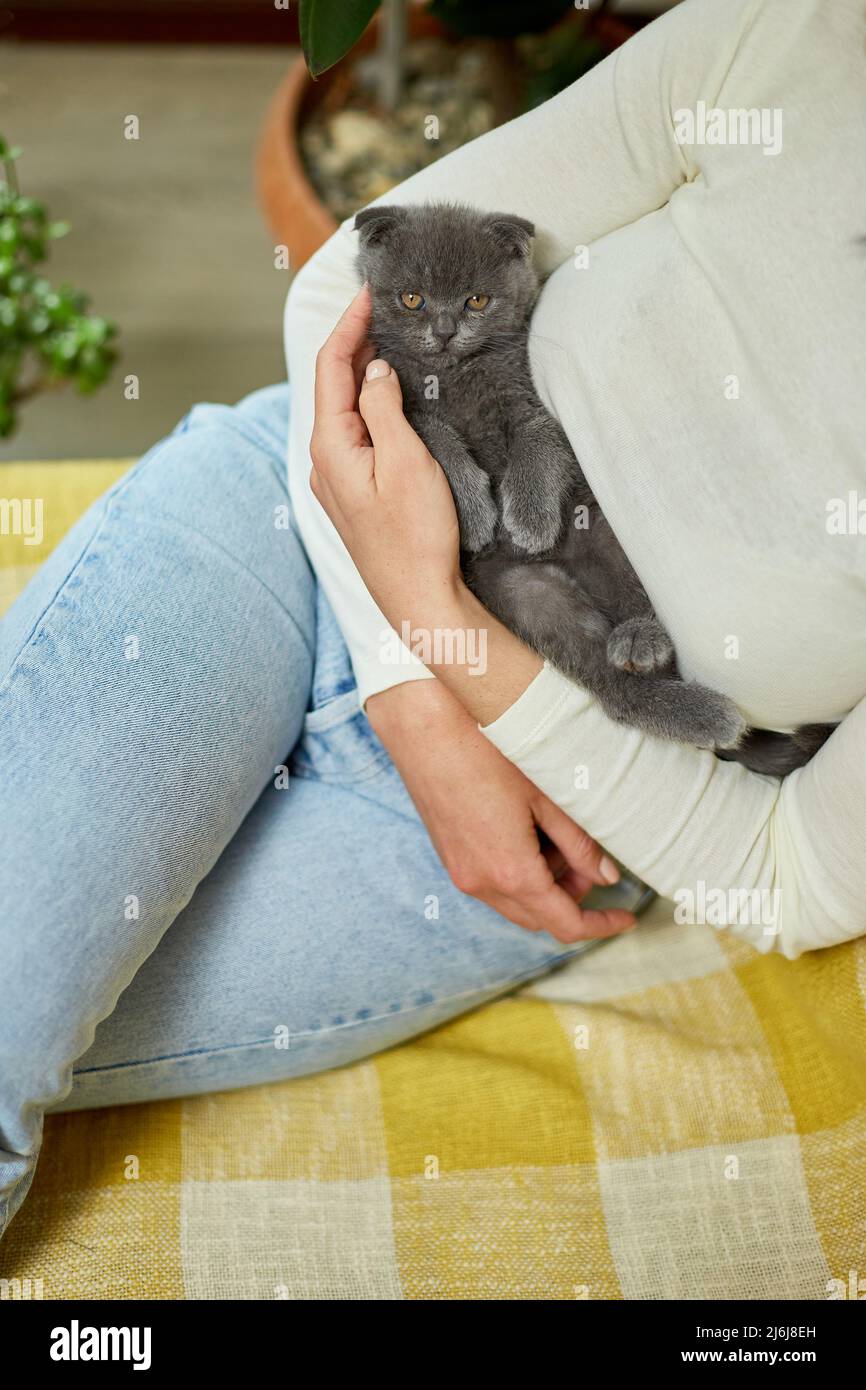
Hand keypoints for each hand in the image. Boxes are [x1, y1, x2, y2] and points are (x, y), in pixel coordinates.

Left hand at [310, 285, 464, 626]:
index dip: (350, 323)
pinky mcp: (354, 493)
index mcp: (330, 445)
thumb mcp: (407, 461)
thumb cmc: (416, 536)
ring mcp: (337, 479)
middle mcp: (324, 460)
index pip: (332, 365)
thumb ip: (384, 408)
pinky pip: (356, 433)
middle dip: (356, 342)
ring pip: (345, 408)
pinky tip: (392, 397)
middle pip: (334, 384)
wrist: (419, 598)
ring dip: (364, 373)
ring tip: (390, 340)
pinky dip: (371, 404)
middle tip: (385, 307)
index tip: (370, 292)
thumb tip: (374, 369)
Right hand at [368, 681, 636, 943]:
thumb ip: (579, 843)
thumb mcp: (546, 796)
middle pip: (539, 917)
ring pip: (514, 901)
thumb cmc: (486, 749)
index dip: (601, 925)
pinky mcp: (449, 856)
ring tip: (558, 837)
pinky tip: (527, 831)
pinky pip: (492, 882)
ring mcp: (460, 871)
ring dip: (544, 885)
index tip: (626, 916)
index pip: (565, 923)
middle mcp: (481, 883)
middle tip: (593, 862)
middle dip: (572, 898)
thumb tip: (607, 876)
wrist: (423, 725)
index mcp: (511, 872)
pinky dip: (518, 872)